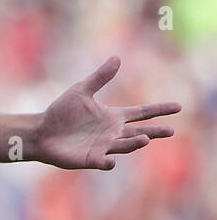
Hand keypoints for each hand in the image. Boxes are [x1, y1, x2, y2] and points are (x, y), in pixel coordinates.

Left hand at [33, 57, 180, 169]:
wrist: (41, 132)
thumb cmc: (61, 112)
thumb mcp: (81, 91)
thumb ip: (100, 78)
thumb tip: (117, 58)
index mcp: (113, 117)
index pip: (141, 112)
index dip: (159, 109)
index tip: (178, 106)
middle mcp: (112, 133)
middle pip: (140, 132)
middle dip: (155, 132)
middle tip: (171, 131)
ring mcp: (103, 147)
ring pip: (124, 146)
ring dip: (134, 143)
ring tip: (145, 139)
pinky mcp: (90, 159)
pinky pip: (103, 162)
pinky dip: (108, 162)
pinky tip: (111, 160)